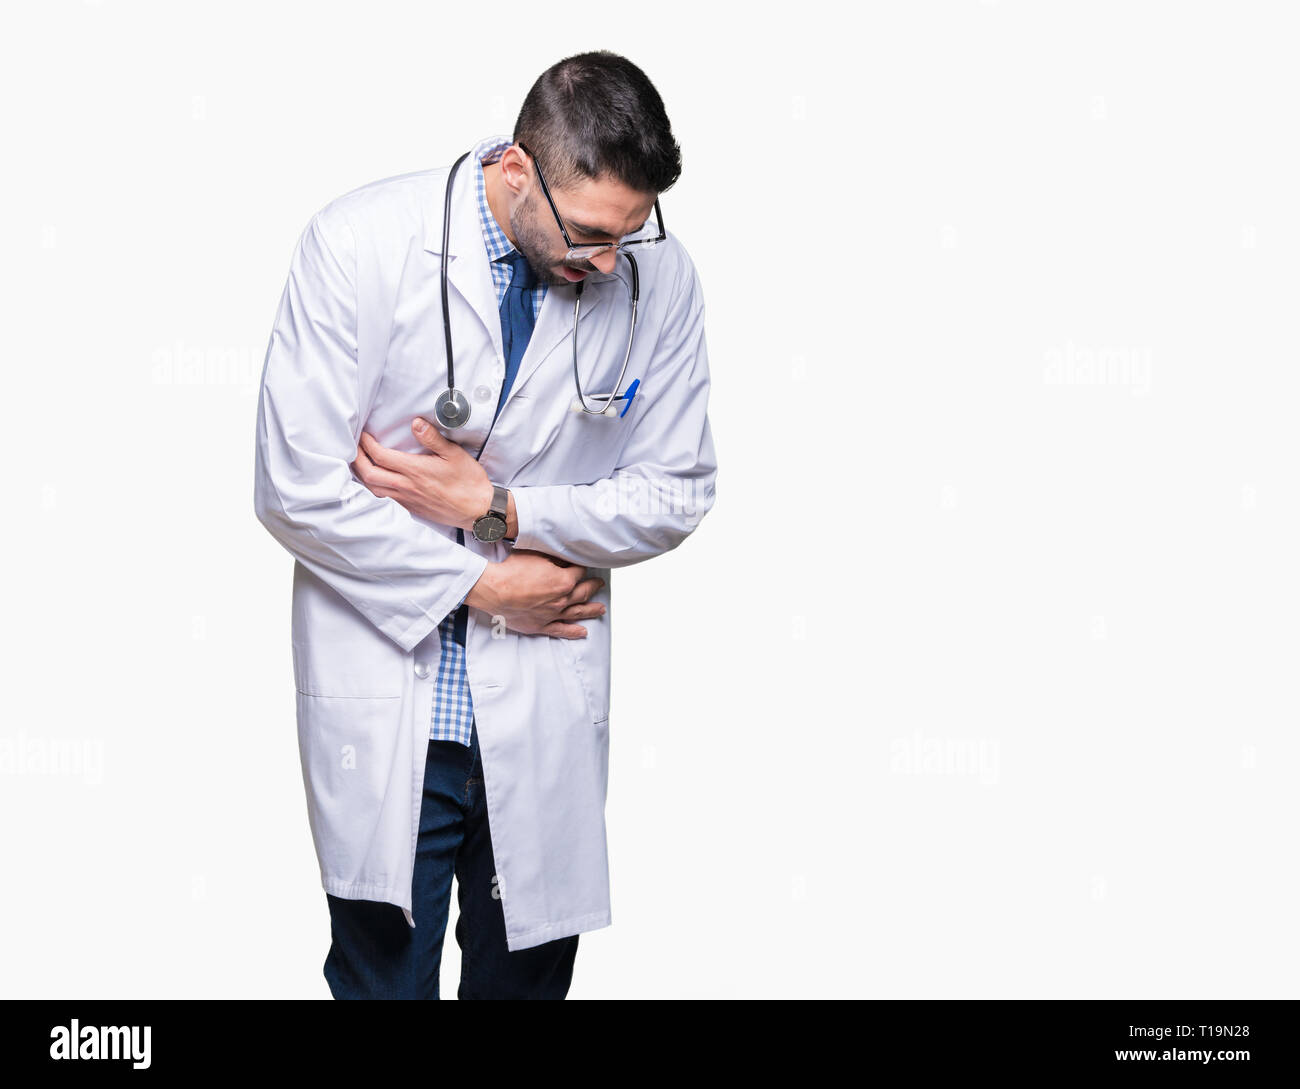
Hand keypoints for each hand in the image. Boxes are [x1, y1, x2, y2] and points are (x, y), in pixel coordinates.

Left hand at [352, 418, 491, 529]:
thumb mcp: (454, 455)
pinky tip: (376, 479)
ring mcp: (407, 500)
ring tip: (359, 461)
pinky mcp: (410, 508)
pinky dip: (374, 486)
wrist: (478, 511)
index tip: (363, 434)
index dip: (366, 443)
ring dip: (362, 474)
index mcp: (415, 471)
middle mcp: (406, 487)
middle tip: (354, 446)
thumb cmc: (469, 482)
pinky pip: (384, 497)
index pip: (380, 456)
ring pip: (373, 488)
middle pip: (369, 474)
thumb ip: (433, 438)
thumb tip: (415, 423)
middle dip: (356, 459)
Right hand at [466, 550, 605, 637]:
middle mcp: (562, 599)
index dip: (581, 567)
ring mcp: (552, 614)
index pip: (579, 572)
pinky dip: (573, 631)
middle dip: (593, 586)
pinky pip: (561, 630)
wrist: (492, 589)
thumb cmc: (511, 570)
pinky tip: (582, 632)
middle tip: (600, 584)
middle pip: (583, 592)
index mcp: (564, 581)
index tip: (584, 565)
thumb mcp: (536, 555)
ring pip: (577, 612)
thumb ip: (554, 558)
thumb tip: (564, 558)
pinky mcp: (540, 625)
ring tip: (601, 609)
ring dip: (591, 610)